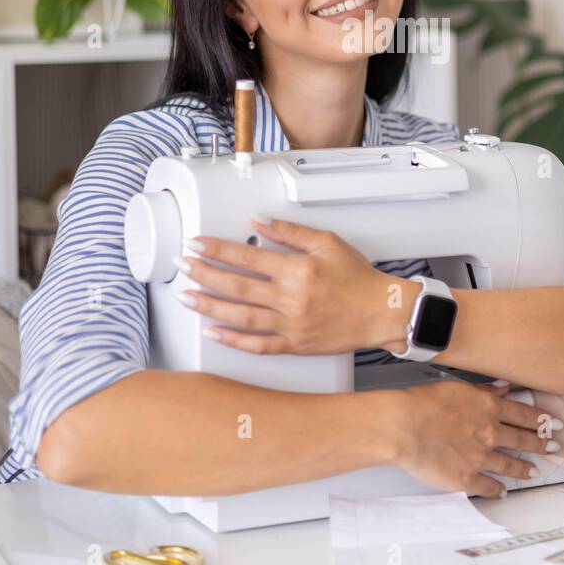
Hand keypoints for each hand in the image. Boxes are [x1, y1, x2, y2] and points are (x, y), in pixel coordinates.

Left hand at [175, 216, 404, 355]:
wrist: (380, 313)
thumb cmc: (358, 278)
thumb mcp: (327, 242)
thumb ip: (290, 231)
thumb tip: (260, 220)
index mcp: (297, 270)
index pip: (247, 257)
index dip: (217, 249)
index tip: (197, 244)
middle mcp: (290, 299)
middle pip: (236, 286)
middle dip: (203, 274)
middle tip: (183, 265)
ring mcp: (290, 325)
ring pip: (240, 317)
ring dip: (209, 306)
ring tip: (186, 296)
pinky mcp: (294, 344)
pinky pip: (258, 345)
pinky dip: (233, 340)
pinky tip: (214, 331)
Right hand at [389, 380, 562, 496]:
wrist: (405, 426)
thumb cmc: (423, 404)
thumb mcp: (457, 388)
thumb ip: (483, 391)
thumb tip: (503, 389)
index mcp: (488, 408)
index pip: (524, 415)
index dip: (543, 420)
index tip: (555, 423)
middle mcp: (490, 433)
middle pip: (523, 440)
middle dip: (542, 444)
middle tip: (555, 447)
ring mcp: (480, 458)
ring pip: (510, 464)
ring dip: (524, 468)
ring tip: (533, 471)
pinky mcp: (467, 478)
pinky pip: (488, 486)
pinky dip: (497, 490)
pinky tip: (502, 491)